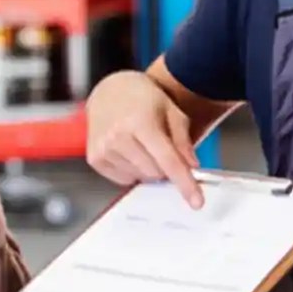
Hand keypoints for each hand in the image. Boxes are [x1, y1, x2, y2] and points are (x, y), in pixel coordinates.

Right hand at [86, 71, 202, 207]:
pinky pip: (124, 180)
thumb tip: (191, 166)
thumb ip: (182, 139)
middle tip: (161, 147)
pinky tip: (130, 150)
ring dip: (148, 168)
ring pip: (140, 178)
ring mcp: (104, 149)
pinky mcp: (95, 159)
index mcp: (141, 122)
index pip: (167, 160)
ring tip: (142, 143)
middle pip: (155, 173)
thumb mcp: (171, 109)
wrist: (110, 89)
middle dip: (165, 167)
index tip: (196, 201)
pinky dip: (133, 170)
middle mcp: (119, 136)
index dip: (184, 182)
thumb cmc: (142, 97)